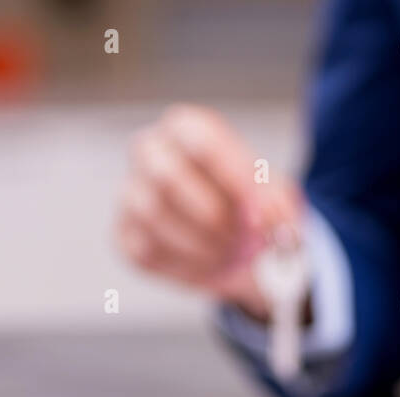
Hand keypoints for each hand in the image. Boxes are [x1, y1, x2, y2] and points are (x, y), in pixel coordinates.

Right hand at [116, 103, 302, 316]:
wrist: (234, 245)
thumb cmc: (248, 208)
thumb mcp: (274, 199)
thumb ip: (274, 204)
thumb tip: (267, 219)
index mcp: (186, 128)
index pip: (203, 144)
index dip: (234, 180)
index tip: (261, 214)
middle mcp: (151, 151)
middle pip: (167, 177)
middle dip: (212, 216)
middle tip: (241, 239)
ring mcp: (131, 192)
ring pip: (155, 217)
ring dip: (201, 244)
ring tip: (230, 253)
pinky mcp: (125, 234)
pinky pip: (147, 251)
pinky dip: (186, 265)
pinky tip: (210, 263)